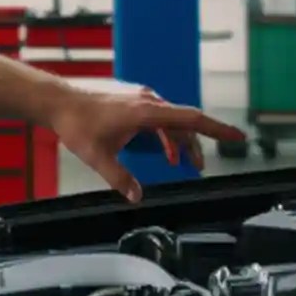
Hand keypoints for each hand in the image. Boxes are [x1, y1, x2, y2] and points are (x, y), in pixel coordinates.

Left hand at [48, 86, 245, 202]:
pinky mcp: (131, 100)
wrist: (57, 102)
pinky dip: (164, 133)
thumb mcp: (99, 157)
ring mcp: (139, 98)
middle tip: (199, 167)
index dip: (217, 129)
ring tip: (180, 163)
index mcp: (146, 111)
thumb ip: (120, 178)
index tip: (238, 137)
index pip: (192, 119)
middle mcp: (147, 100)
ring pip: (170, 120)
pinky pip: (157, 116)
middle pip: (183, 122)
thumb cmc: (76, 124)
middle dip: (194, 145)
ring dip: (177, 141)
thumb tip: (137, 197)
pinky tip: (161, 149)